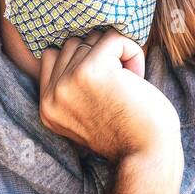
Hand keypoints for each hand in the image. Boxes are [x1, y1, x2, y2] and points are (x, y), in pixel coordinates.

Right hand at [38, 28, 182, 166]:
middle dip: (101, 56)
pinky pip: (113, 37)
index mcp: (47, 108)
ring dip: (117, 54)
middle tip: (121, 85)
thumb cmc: (129, 133)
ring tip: (128, 83)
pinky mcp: (91, 70)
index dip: (82, 62)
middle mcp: (52, 95)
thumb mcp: (85, 113)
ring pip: (92, 38)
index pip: (51, 57)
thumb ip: (72, 87)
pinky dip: (132, 52)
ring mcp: (69, 82)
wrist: (147, 156)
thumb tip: (79, 42)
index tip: (104, 86)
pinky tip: (138, 78)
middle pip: (73, 44)